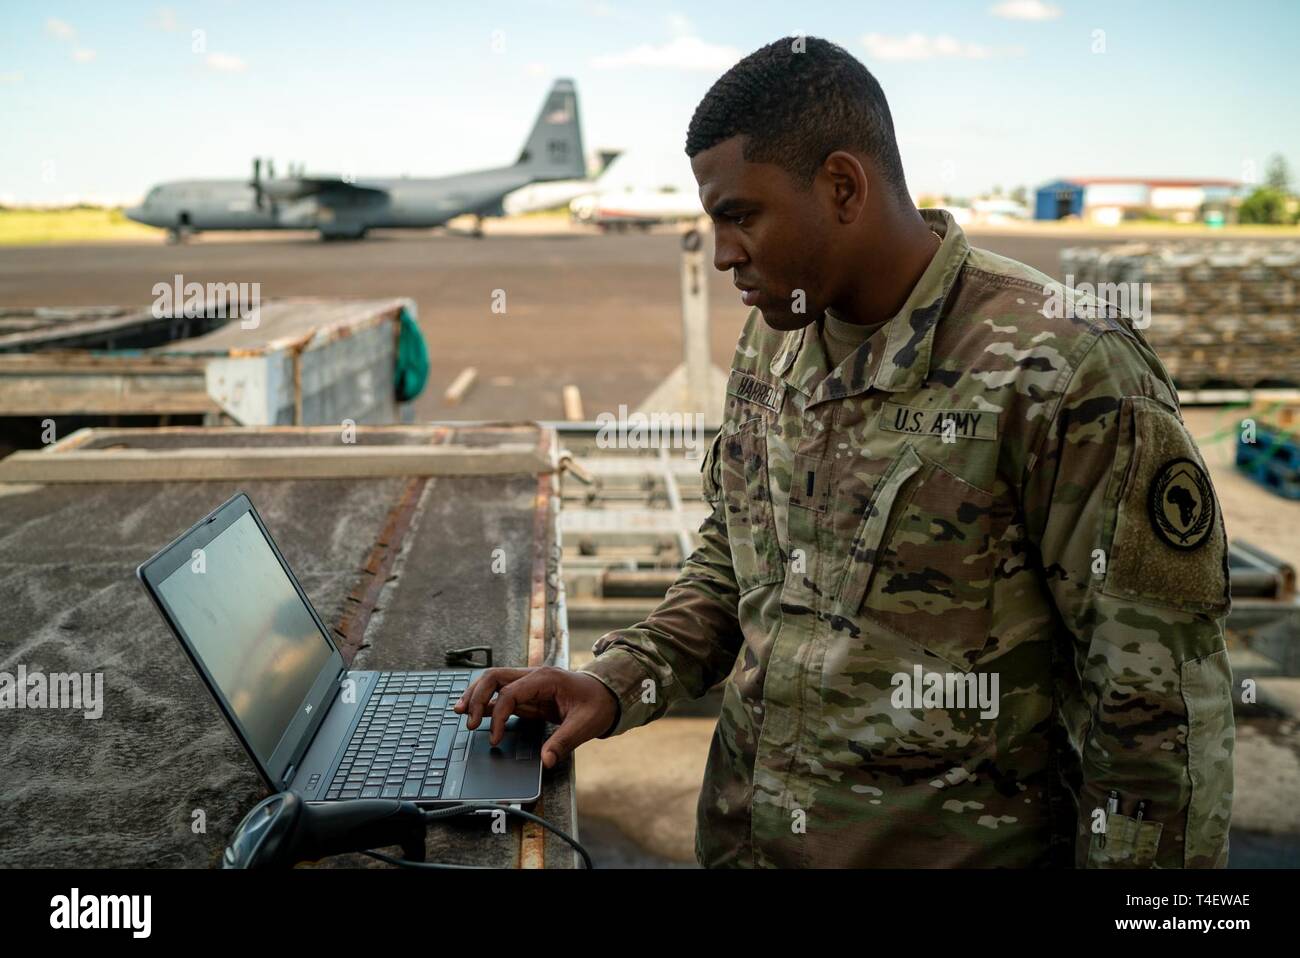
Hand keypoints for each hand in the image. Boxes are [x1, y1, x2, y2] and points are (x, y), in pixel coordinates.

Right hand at [452, 667, 618, 768]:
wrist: (608, 694)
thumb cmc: (598, 704)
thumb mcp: (585, 724)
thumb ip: (564, 742)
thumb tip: (547, 761)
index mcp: (545, 679)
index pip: (510, 693)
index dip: (498, 716)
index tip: (495, 739)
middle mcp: (533, 676)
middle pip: (494, 677)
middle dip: (476, 696)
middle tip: (466, 720)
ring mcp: (529, 683)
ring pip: (494, 681)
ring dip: (476, 695)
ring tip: (459, 712)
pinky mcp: (528, 693)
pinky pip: (502, 693)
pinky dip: (486, 701)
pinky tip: (473, 712)